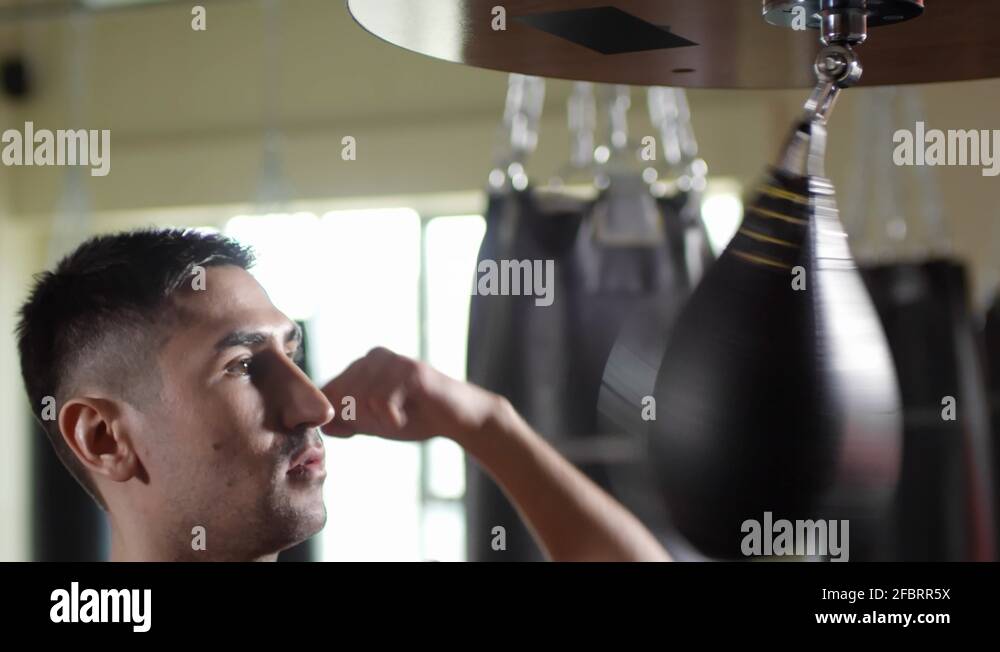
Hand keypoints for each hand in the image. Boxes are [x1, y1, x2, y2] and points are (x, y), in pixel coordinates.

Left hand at [319, 347, 504, 442]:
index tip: (367, 427)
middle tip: (389, 423)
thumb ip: (348, 422)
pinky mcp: (410, 370)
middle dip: (360, 421)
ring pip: (360, 400)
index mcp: (362, 366)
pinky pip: (381, 401)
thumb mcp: (374, 423)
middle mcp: (373, 357)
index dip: (340, 418)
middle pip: (341, 398)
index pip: (329, 393)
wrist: (457, 418)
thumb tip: (322, 425)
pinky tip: (406, 418)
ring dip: (379, 421)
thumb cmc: (415, 417)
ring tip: (400, 419)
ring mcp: (392, 360)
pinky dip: (392, 419)